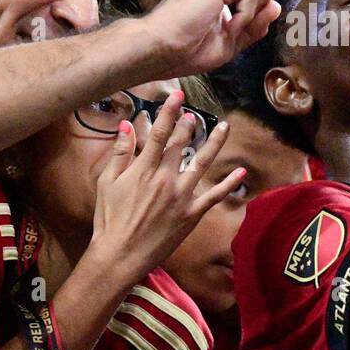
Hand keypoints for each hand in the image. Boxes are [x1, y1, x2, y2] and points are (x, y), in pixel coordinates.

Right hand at [85, 92, 242, 278]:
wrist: (120, 255)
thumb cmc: (109, 220)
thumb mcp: (107, 183)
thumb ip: (119, 153)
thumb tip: (126, 125)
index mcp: (144, 169)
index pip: (160, 133)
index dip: (170, 112)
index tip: (178, 95)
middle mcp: (165, 179)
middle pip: (182, 144)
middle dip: (189, 124)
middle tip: (195, 112)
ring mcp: (181, 197)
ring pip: (202, 163)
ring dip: (214, 143)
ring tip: (224, 127)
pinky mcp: (192, 214)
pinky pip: (215, 196)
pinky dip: (230, 184)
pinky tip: (242, 172)